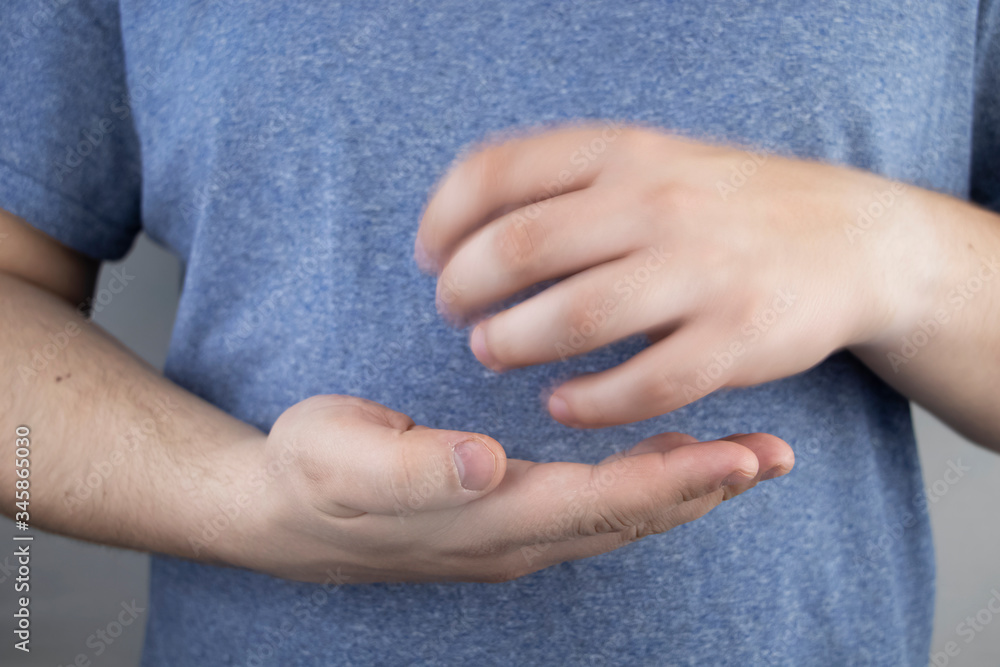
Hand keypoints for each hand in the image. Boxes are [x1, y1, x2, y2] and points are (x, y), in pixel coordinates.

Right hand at [225, 395, 792, 582]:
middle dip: (704, 488)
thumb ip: (414, 467)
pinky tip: (670, 457)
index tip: (739, 457)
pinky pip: (595, 504)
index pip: (597, 502)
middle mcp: (512, 536)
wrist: (278, 508)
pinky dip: (646, 482)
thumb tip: (486, 465)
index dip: (670, 482)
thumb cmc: (310, 472)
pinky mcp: (506, 515)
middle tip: (774, 455)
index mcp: (483, 516)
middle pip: (627, 516)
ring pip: (619, 514)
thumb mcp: (341, 460)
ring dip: (686, 488)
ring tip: (748, 459)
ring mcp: (512, 531)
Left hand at [415, 123, 926, 426]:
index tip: (427, 255)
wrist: (853, 239)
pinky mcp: (736, 340)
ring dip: (512, 344)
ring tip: (491, 353)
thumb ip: (569, 181)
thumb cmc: (726, 205)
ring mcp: (700, 272)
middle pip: (519, 247)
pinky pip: (640, 384)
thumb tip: (465, 221)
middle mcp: (659, 202)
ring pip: (572, 318)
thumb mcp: (652, 161)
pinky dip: (587, 401)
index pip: (497, 172)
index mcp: (626, 152)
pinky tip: (563, 402)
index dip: (441, 219)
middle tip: (454, 313)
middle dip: (463, 289)